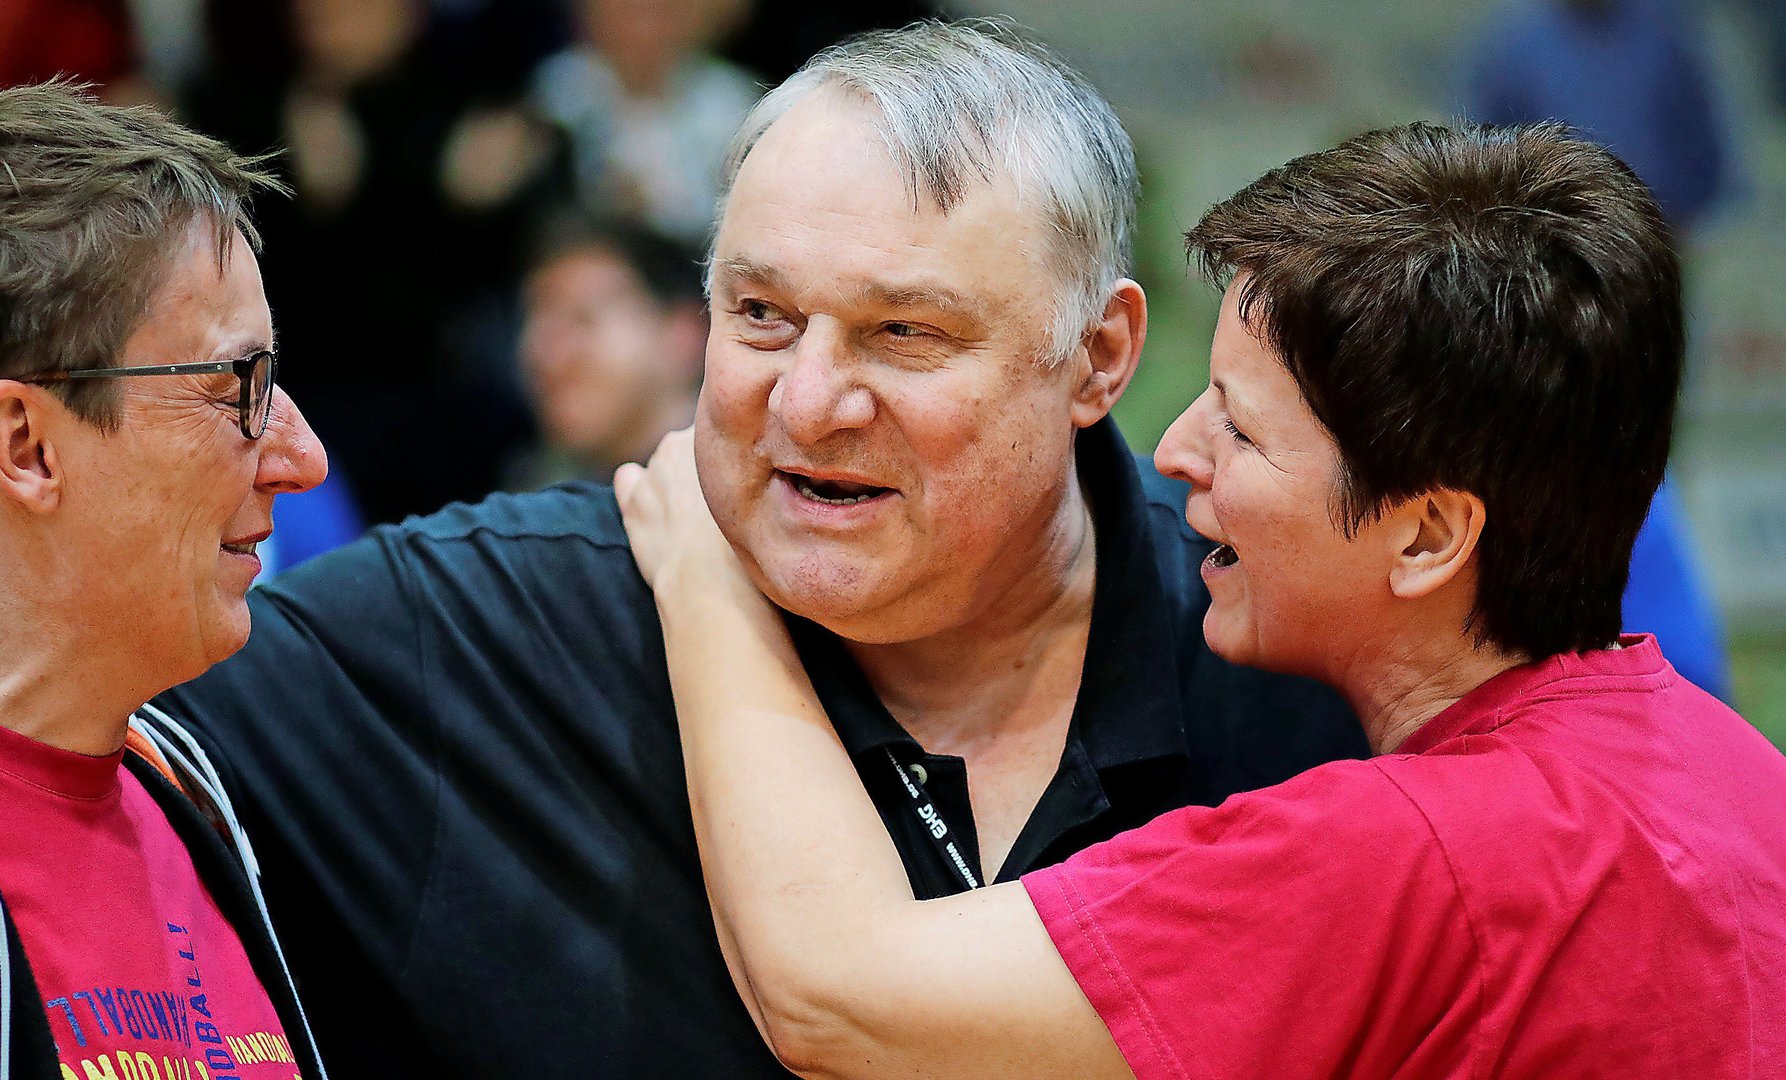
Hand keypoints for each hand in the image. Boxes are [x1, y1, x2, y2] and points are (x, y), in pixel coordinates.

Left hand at [614, 429, 744, 596]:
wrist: (710, 583)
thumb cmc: (749, 544)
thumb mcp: (769, 490)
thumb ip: (753, 465)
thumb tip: (758, 462)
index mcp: (713, 434)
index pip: (722, 430)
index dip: (732, 456)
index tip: (740, 479)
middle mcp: (680, 442)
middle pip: (689, 447)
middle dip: (698, 468)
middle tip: (715, 504)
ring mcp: (652, 470)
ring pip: (662, 466)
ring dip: (672, 483)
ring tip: (690, 519)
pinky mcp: (632, 497)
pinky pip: (629, 478)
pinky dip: (638, 490)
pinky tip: (658, 513)